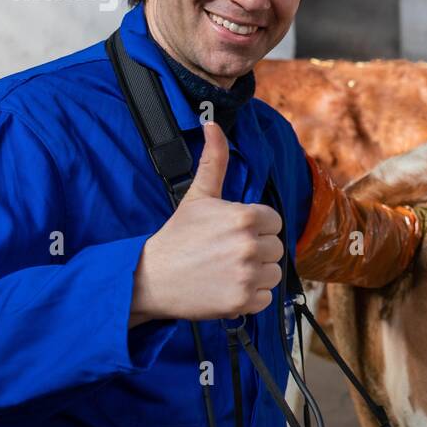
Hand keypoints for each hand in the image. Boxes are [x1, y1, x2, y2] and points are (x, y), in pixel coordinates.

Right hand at [130, 122, 282, 325]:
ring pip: (273, 274)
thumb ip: (214, 160)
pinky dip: (249, 297)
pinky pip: (265, 298)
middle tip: (226, 253)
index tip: (233, 233)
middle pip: (276, 248)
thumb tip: (212, 124)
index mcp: (246, 217)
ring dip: (256, 275)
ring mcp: (247, 275)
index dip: (256, 228)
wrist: (150, 277)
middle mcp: (250, 245)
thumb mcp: (199, 195)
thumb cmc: (177, 236)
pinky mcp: (242, 301)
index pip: (274, 222)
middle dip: (256, 251)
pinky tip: (226, 287)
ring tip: (227, 270)